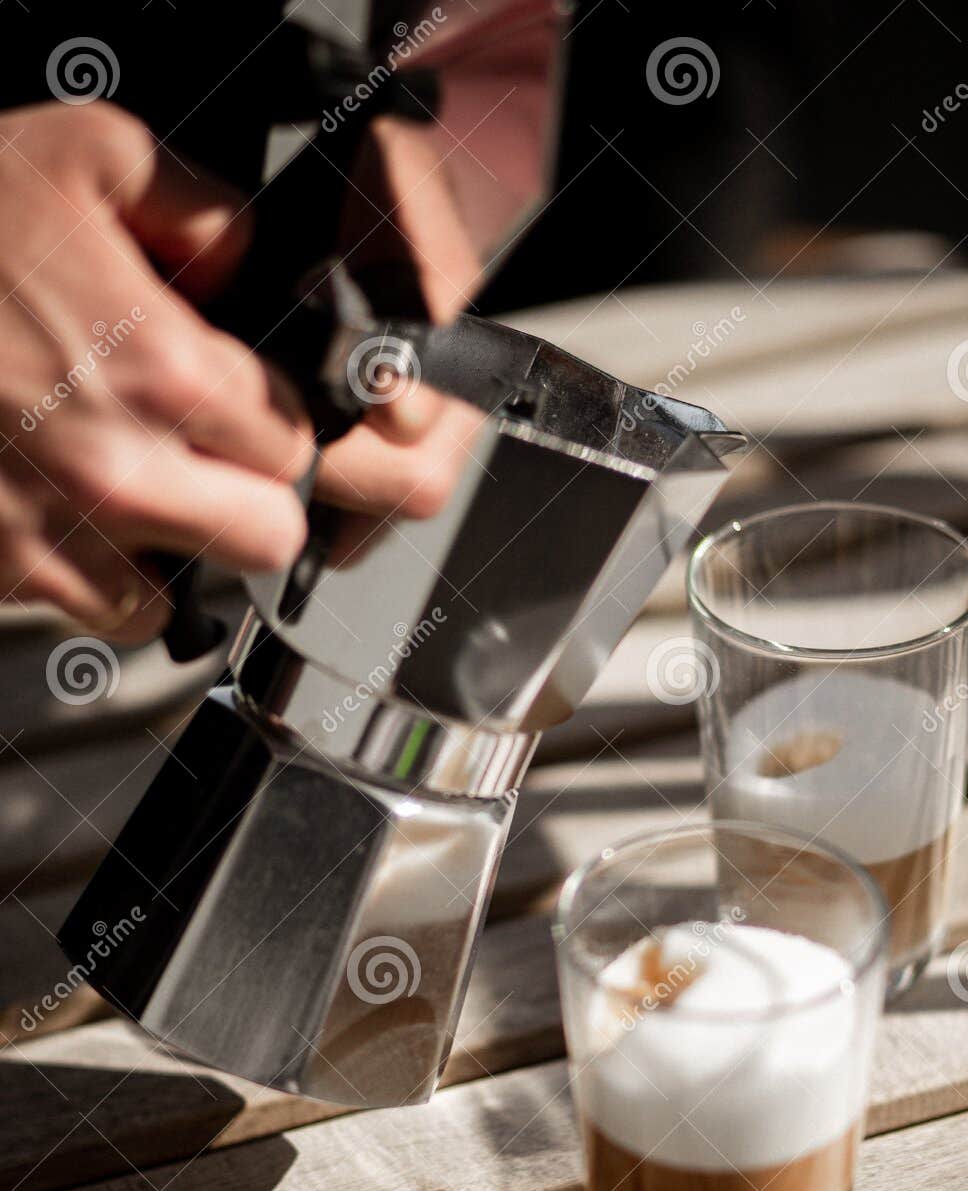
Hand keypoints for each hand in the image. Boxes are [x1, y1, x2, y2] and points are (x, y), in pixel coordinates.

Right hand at [0, 103, 312, 642]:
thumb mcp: (83, 150)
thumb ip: (198, 206)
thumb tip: (244, 262)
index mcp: (163, 366)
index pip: (294, 441)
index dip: (273, 420)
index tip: (240, 405)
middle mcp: (123, 466)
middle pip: (268, 538)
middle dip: (250, 499)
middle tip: (210, 462)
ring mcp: (62, 532)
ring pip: (185, 595)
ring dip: (171, 552)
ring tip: (130, 491)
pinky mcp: (7, 573)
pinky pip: (100, 618)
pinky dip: (97, 583)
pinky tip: (71, 518)